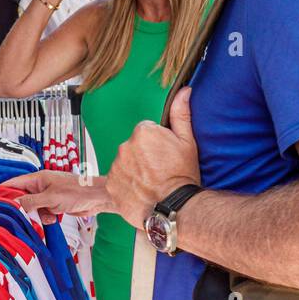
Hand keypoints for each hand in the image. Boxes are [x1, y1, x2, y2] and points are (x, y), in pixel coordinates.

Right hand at [9, 169, 112, 223]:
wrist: (96, 198)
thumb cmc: (78, 191)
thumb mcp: (50, 198)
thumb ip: (31, 202)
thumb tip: (15, 205)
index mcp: (37, 179)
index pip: (14, 184)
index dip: (4, 193)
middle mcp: (41, 187)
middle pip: (22, 199)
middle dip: (23, 209)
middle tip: (23, 216)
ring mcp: (47, 196)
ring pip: (32, 209)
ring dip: (37, 215)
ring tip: (46, 215)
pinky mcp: (54, 205)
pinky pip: (43, 214)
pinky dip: (46, 218)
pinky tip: (54, 217)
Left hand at [105, 86, 200, 228]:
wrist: (173, 208)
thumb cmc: (181, 176)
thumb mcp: (187, 142)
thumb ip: (181, 114)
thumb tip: (183, 91)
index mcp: (143, 132)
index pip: (145, 132)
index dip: (156, 145)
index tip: (164, 156)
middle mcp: (125, 146)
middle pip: (133, 147)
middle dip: (143, 156)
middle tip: (158, 171)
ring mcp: (116, 166)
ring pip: (124, 163)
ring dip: (133, 170)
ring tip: (149, 183)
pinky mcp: (111, 184)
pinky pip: (117, 180)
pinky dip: (125, 185)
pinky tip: (139, 191)